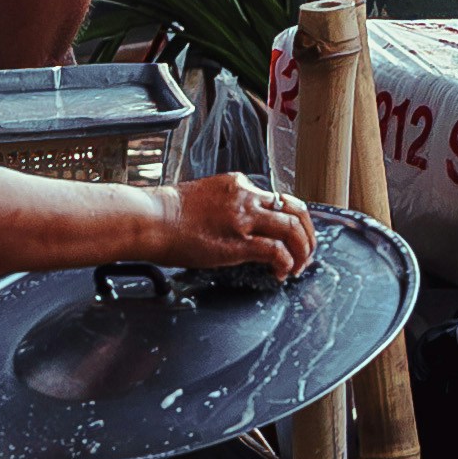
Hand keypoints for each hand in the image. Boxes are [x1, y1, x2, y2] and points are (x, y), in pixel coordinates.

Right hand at [166, 170, 316, 284]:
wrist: (149, 219)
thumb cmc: (165, 214)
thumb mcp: (204, 198)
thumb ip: (225, 207)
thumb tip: (234, 225)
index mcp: (238, 185)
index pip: (278, 198)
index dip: (292, 219)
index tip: (292, 236)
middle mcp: (246, 196)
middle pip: (296, 209)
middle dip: (308, 233)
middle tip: (308, 252)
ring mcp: (244, 218)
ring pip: (293, 228)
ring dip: (302, 250)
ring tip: (299, 266)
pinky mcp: (238, 242)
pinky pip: (276, 251)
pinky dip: (285, 263)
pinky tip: (280, 273)